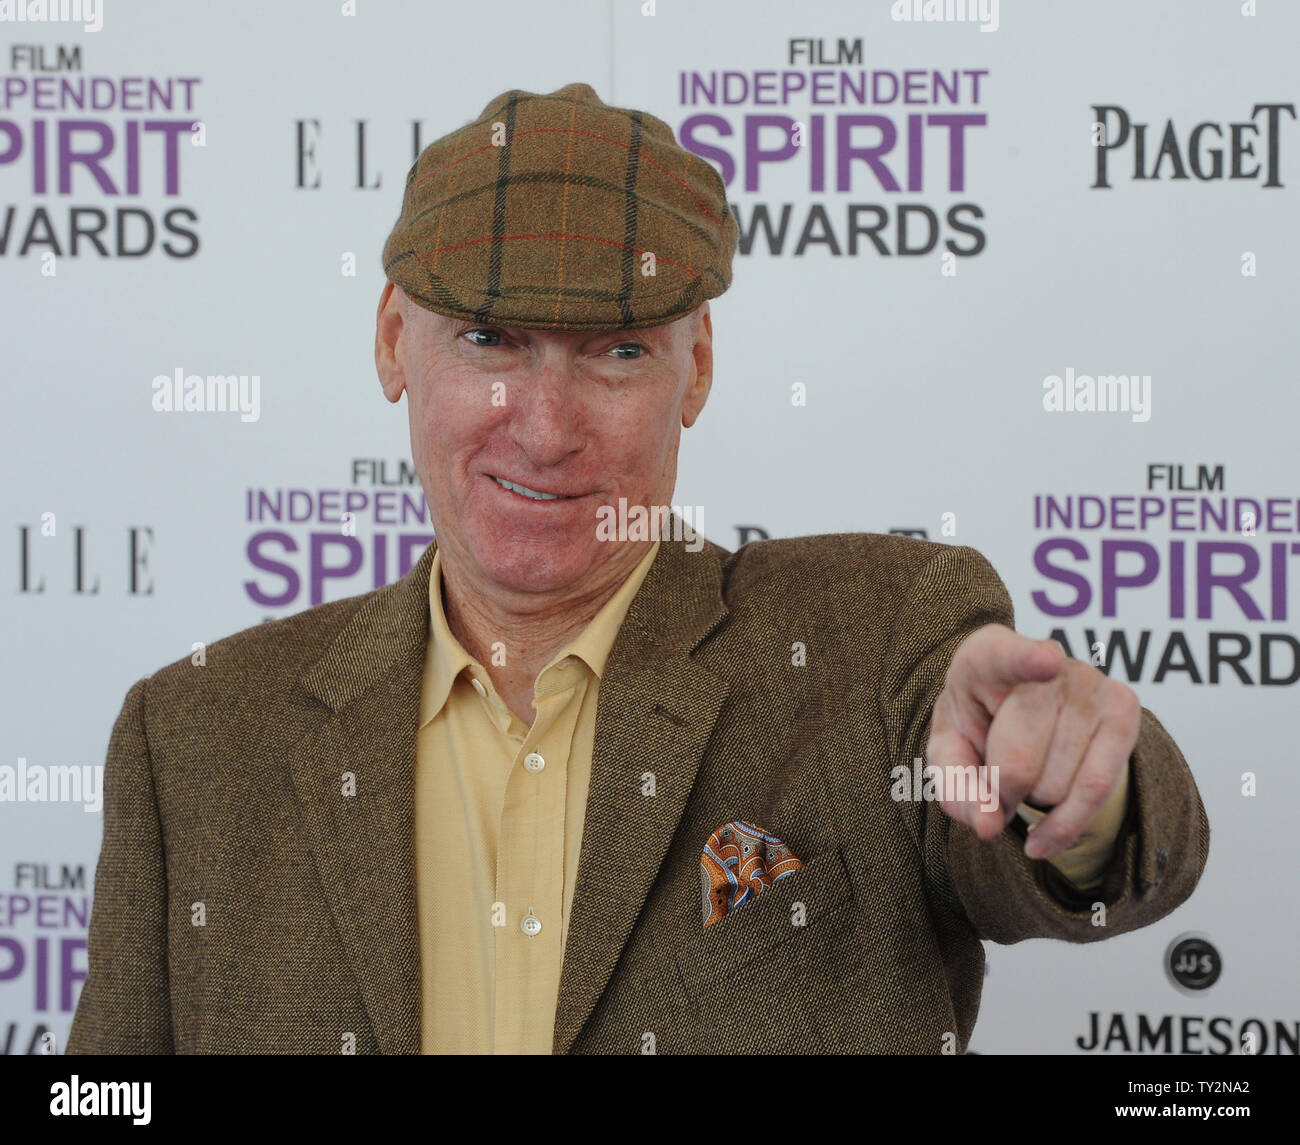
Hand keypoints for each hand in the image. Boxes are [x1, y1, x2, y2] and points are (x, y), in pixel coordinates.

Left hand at [925, 623, 1140, 859]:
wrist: (1017, 721)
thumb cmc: (976, 731)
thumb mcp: (949, 757)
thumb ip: (958, 790)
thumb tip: (989, 825)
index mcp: (986, 656)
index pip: (1005, 657)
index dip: (1026, 661)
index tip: (1046, 662)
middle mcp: (1046, 659)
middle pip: (1020, 760)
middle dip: (1001, 792)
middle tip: (994, 782)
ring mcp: (1091, 683)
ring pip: (1058, 783)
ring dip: (1033, 802)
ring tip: (1025, 778)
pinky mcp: (1124, 711)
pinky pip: (1098, 790)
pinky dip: (1066, 825)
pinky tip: (1043, 838)